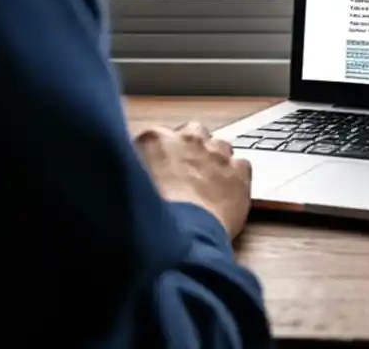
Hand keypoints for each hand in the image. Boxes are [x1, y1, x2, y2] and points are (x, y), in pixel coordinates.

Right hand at [134, 122, 252, 237]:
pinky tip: (228, 193)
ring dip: (215, 160)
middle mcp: (187, 138)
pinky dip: (236, 177)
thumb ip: (134, 175)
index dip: (161, 156)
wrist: (180, 235)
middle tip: (186, 174)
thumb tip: (136, 179)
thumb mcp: (128, 190)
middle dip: (191, 149)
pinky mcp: (239, 170)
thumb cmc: (148, 219)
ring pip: (220, 145)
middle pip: (192, 133)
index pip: (157, 137)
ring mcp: (217, 152)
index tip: (161, 169)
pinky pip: (241, 165)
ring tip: (208, 185)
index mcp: (154, 140)